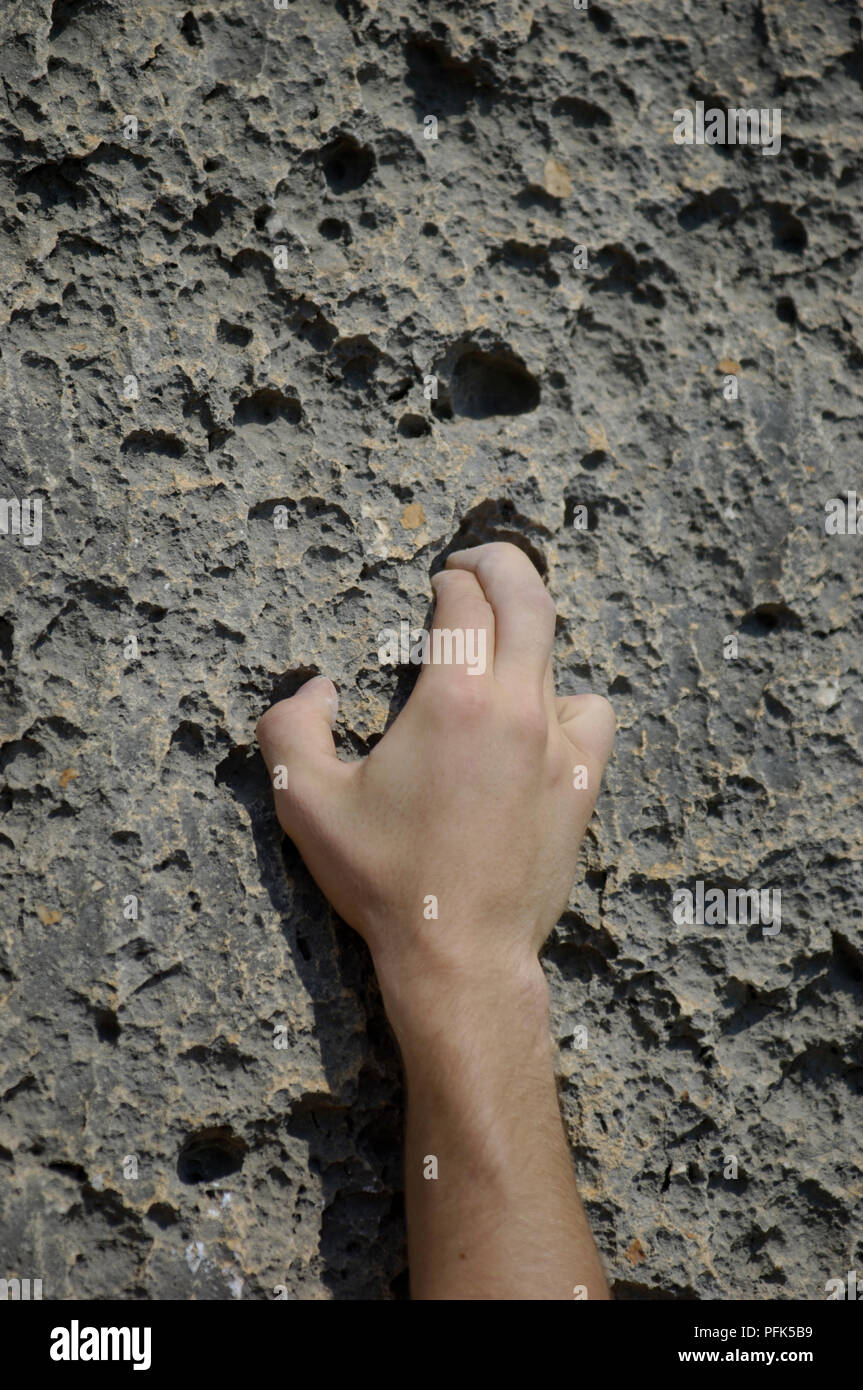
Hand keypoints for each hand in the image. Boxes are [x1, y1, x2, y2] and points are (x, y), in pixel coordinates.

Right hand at [256, 542, 614, 1003]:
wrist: (460, 954)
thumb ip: (289, 728)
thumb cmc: (384, 880)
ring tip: (497, 644)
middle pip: (527, 598)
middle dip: (498, 564)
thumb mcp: (303, 803)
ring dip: (527, 633)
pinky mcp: (581, 782)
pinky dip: (565, 699)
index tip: (435, 584)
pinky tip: (535, 717)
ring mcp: (558, 745)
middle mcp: (515, 709)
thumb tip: (318, 688)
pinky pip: (590, 712)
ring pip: (557, 653)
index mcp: (453, 700)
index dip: (448, 580)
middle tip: (473, 562)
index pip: (465, 599)